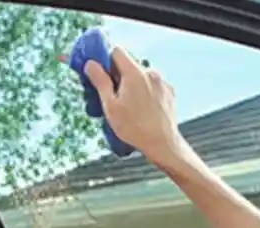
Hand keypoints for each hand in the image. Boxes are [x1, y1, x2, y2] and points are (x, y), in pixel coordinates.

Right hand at [84, 46, 189, 168]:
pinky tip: (141, 109)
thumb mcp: (110, 106)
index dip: (106, 61)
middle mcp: (150, 73)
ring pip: (141, 76)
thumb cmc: (135, 128)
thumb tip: (91, 64)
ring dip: (132, 85)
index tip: (101, 73)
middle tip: (111, 95)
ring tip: (128, 106)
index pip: (116, 51)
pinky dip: (145, 92)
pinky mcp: (169, 92)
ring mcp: (161, 82)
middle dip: (118, 76)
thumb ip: (100, 81)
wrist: (163, 144)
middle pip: (129, 65)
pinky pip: (152, 85)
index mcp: (134, 73)